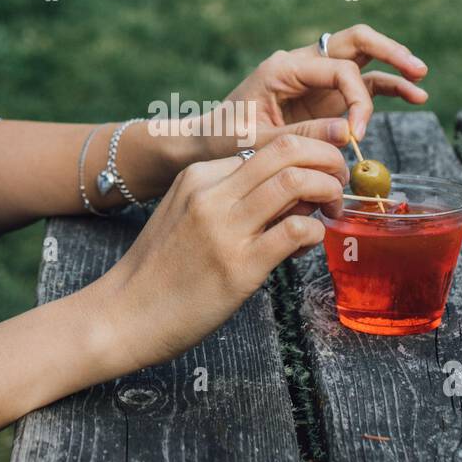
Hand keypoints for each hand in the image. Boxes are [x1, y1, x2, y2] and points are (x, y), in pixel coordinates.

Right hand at [99, 134, 346, 369]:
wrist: (122, 315)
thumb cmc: (158, 271)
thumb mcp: (185, 216)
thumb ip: (229, 199)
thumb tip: (288, 195)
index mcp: (199, 176)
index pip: (267, 146)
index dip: (305, 156)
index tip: (319, 176)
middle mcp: (212, 193)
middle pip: (286, 149)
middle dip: (327, 159)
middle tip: (339, 182)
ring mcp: (225, 228)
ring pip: (295, 181)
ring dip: (328, 189)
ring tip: (333, 208)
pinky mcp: (239, 266)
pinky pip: (296, 230)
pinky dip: (315, 231)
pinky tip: (309, 242)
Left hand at [193, 24, 427, 156]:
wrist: (208, 143)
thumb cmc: (225, 140)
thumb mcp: (258, 142)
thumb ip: (301, 137)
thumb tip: (347, 134)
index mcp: (284, 67)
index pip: (338, 68)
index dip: (357, 101)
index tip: (356, 136)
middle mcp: (303, 64)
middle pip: (356, 41)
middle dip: (389, 51)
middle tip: (416, 69)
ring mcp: (316, 78)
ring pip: (363, 59)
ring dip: (393, 66)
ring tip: (421, 83)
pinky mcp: (324, 96)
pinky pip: (361, 83)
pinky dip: (385, 88)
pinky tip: (411, 95)